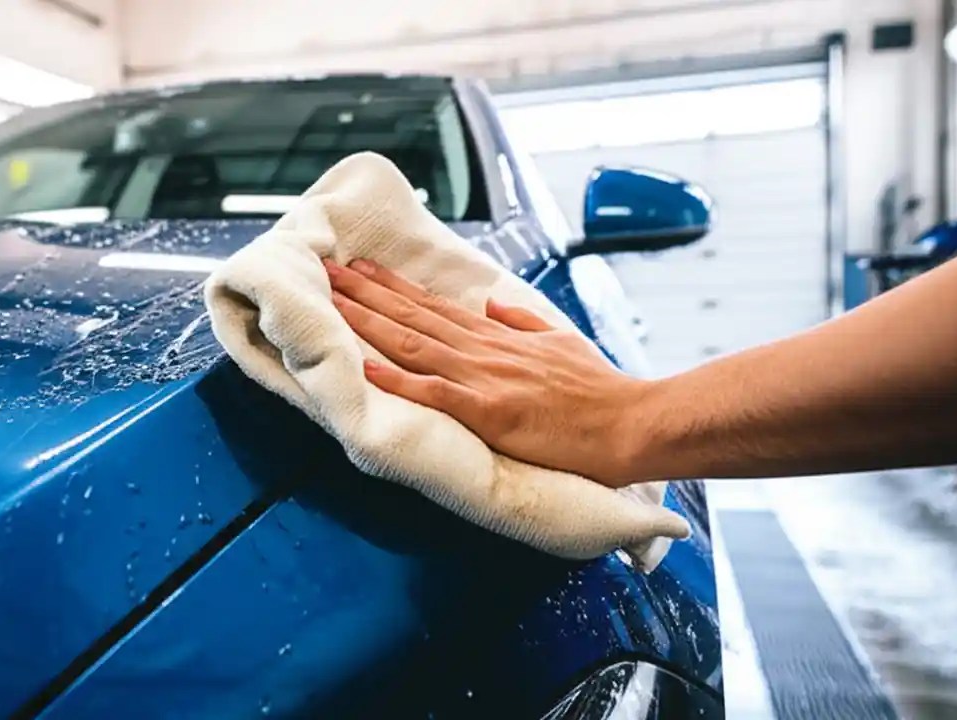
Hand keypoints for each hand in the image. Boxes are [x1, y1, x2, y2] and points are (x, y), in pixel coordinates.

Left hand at [324, 258, 652, 486]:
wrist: (630, 423)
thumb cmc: (598, 391)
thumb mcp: (558, 341)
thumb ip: (520, 323)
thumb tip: (491, 305)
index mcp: (497, 336)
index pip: (433, 304)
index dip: (392, 286)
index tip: (361, 269)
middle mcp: (482, 349)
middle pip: (412, 314)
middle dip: (365, 293)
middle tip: (326, 271)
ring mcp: (483, 378)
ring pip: (413, 343)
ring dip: (367, 322)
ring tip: (331, 302)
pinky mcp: (488, 412)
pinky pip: (433, 393)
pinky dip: (397, 378)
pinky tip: (365, 365)